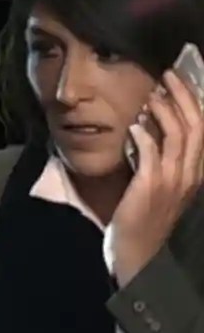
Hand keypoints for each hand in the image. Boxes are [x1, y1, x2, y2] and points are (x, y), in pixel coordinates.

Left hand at [111, 69, 203, 284]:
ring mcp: (172, 181)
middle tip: (168, 75)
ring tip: (151, 94)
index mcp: (196, 174)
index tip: (182, 80)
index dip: (196, 102)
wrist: (137, 257)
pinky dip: (145, 136)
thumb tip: (149, 130)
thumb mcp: (161, 188)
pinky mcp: (150, 188)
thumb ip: (160, 162)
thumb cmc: (145, 222)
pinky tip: (135, 125)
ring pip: (177, 135)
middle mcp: (190, 175)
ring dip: (164, 110)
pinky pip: (151, 154)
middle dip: (184, 96)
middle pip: (196, 126)